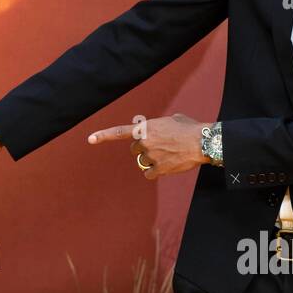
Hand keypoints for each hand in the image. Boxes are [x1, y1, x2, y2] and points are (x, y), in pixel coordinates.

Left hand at [87, 113, 206, 179]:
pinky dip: (155, 172)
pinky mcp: (158, 169)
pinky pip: (149, 174)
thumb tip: (144, 124)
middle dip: (144, 149)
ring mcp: (151, 156)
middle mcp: (144, 142)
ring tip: (169, 155)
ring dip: (153, 160)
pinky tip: (166, 167)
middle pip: (135, 150)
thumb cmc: (190, 128)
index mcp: (146, 128)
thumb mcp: (171, 119)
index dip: (103, 136)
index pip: (119, 132)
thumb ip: (155, 124)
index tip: (90, 139)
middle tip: (161, 146)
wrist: (202, 142)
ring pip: (144, 162)